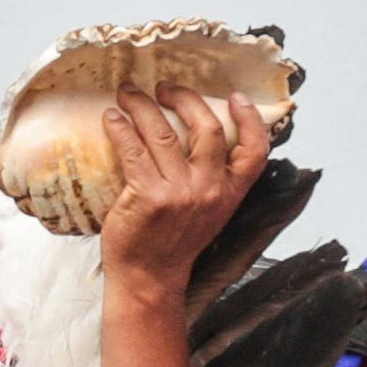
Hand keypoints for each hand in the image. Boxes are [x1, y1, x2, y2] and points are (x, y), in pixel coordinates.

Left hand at [95, 92, 271, 289]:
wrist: (149, 278)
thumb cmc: (173, 243)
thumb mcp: (208, 213)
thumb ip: (211, 180)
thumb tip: (195, 138)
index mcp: (229, 194)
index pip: (255, 153)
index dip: (250, 120)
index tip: (236, 97)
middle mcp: (209, 190)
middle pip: (206, 128)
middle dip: (185, 98)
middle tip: (165, 87)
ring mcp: (179, 192)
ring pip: (164, 131)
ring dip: (143, 105)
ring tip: (129, 93)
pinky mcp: (148, 196)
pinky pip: (133, 148)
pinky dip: (120, 127)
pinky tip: (112, 119)